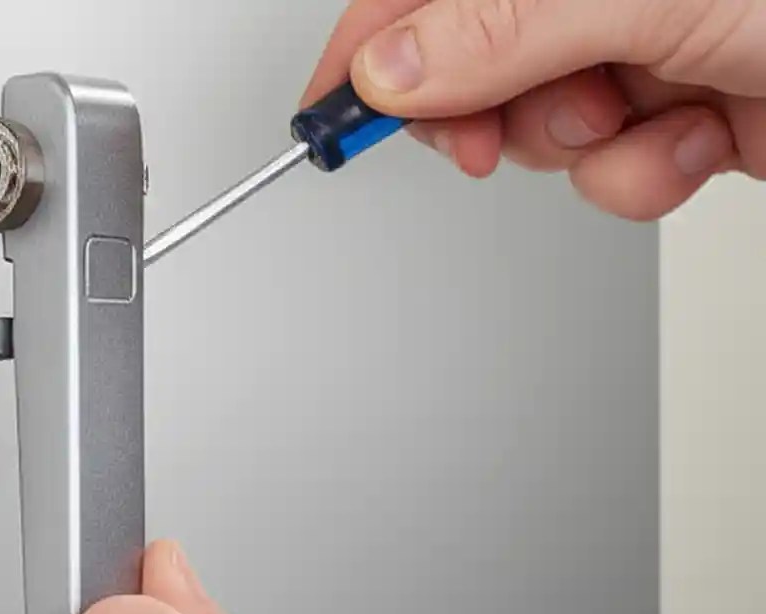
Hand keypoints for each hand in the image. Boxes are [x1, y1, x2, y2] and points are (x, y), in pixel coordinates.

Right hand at [304, 0, 765, 219]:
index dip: (366, 50)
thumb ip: (506, 25)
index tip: (328, 116)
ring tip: (650, 116)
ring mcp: (637, 44)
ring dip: (586, 147)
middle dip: (489, 113)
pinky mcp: (679, 110)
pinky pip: (611, 166)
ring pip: (539, 127)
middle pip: (466, 63)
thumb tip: (390, 66)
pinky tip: (700, 139)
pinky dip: (648, 173)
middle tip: (494, 136)